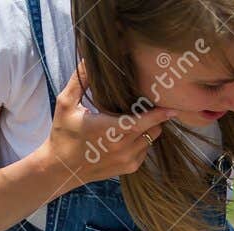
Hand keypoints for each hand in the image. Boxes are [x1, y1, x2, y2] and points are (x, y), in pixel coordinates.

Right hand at [42, 64, 175, 189]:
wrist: (61, 168)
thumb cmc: (62, 134)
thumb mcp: (66, 104)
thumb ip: (79, 81)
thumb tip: (88, 59)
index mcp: (109, 130)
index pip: (143, 122)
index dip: (159, 114)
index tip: (172, 107)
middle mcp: (122, 147)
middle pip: (153, 129)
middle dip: (154, 117)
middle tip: (147, 105)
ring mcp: (128, 160)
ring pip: (151, 140)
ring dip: (148, 128)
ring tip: (135, 119)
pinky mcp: (129, 168)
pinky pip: (145, 151)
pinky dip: (142, 141)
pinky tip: (127, 135)